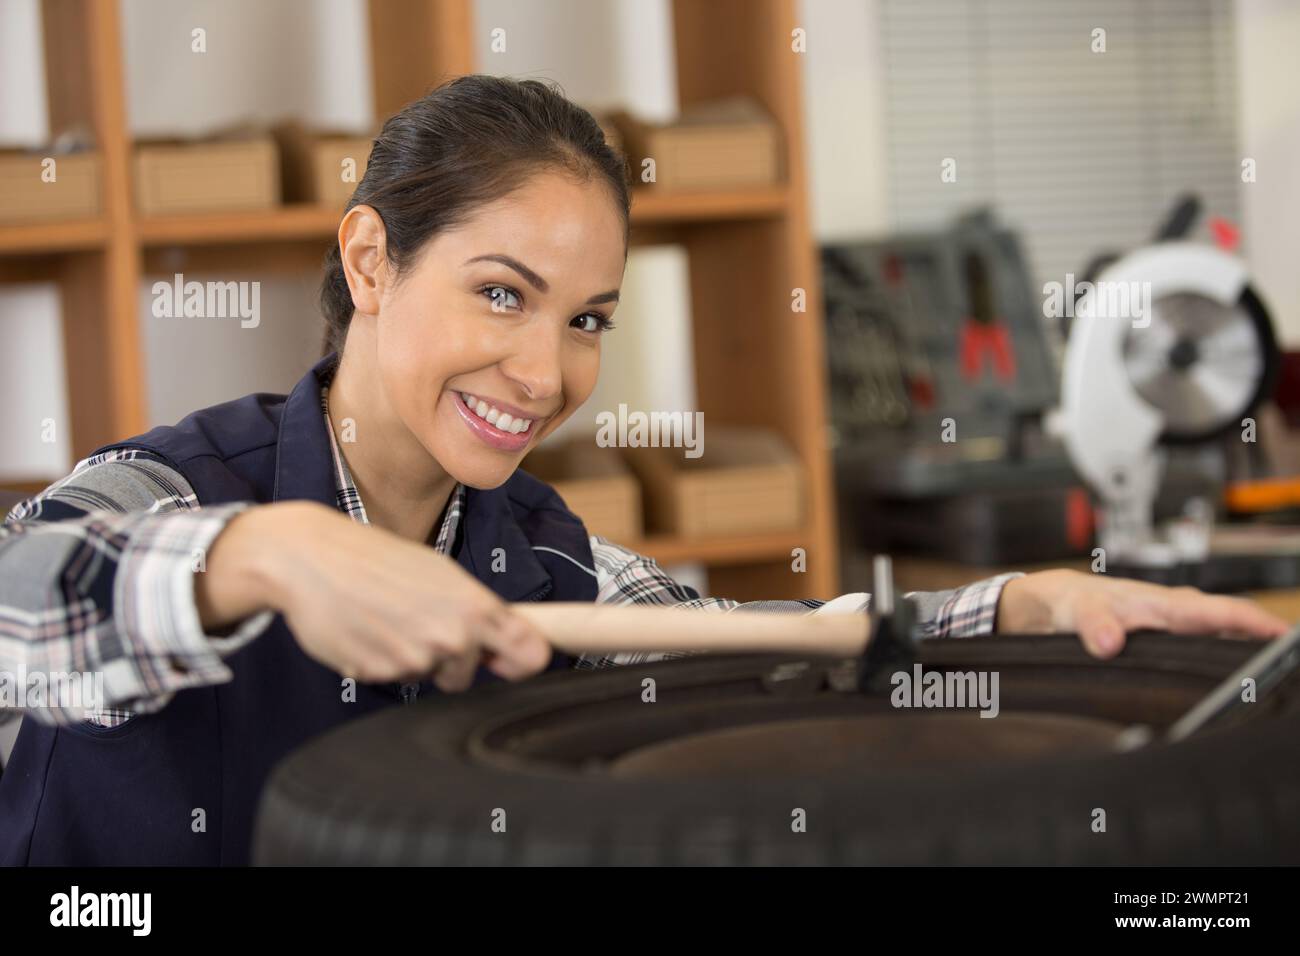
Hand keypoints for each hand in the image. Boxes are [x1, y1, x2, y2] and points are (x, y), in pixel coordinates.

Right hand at [199, 500, 551, 689]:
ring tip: (388, 618)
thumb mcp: (440, 572)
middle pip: (470, 675)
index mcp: (475, 606)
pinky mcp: (378, 675)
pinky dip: (381, 659)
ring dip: (413, 656)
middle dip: (452, 658)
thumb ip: (478, 610)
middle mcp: (452, 637)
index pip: (530, 653)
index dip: (526, 660)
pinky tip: (366, 628)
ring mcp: (415, 660)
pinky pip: (392, 676)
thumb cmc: (376, 559)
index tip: (513, 660)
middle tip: (421, 621)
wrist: (309, 559)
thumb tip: (514, 641)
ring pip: (428, 675)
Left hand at [995, 568, 1289, 657]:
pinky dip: (1220, 656)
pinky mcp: (1164, 640)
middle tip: (1288, 663)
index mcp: (1161, 604)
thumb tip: (1110, 643)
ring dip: (1243, 650)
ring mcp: (1172, 626)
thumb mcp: (1078, 612)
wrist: (1055, 602)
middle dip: (1262, 639)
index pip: (1218, 612)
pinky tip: (1230, 678)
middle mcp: (1174, 613)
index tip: (1284, 638)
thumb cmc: (1072, 602)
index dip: (1253, 625)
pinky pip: (1201, 645)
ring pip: (1217, 636)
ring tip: (1272, 673)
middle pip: (1229, 624)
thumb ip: (1094, 625)